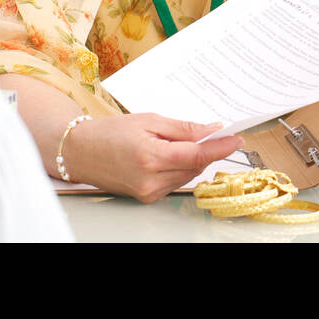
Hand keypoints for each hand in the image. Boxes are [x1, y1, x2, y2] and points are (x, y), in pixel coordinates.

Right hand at [63, 112, 245, 202]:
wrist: (81, 151)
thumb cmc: (110, 132)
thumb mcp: (148, 120)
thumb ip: (182, 128)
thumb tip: (211, 130)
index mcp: (151, 156)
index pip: (197, 154)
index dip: (220, 147)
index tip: (237, 139)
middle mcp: (151, 179)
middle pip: (195, 166)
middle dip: (206, 149)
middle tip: (212, 132)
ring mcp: (149, 192)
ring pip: (187, 175)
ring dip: (193, 158)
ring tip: (177, 141)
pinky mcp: (147, 197)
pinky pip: (175, 181)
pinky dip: (179, 167)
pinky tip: (168, 155)